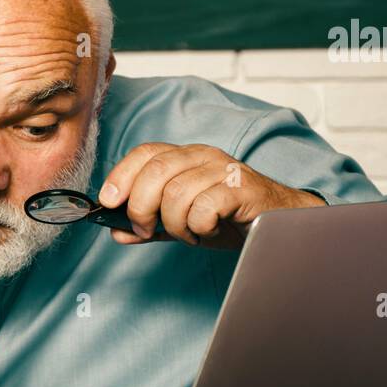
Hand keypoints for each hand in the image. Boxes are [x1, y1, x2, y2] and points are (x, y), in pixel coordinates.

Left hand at [98, 142, 324, 249]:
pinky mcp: (243, 189)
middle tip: (146, 229)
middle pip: (156, 171)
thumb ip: (151, 225)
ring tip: (188, 233)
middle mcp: (204, 156)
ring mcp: (224, 170)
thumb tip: (116, 230)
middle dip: (141, 206)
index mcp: (186, 157)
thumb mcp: (182, 222)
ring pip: (177, 193)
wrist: (279, 224)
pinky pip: (204, 207)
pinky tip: (207, 232)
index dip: (121, 175)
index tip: (107, 201)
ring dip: (174, 223)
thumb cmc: (230, 218)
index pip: (146, 153)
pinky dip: (198, 227)